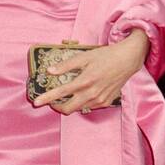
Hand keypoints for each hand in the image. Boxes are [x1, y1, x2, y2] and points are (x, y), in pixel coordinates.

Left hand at [33, 31, 149, 115]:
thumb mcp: (84, 56)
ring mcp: (100, 100)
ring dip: (70, 105)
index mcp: (84, 81)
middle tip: (53, 100)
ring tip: (68, 95)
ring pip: (78, 109)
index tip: (36, 102)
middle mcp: (91, 93)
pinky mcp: (106, 102)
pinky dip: (82, 103)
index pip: (61, 93)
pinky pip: (89, 107)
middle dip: (57, 106)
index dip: (46, 99)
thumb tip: (50, 71)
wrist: (128, 60)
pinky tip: (82, 94)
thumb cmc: (106, 56)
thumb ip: (66, 65)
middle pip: (68, 109)